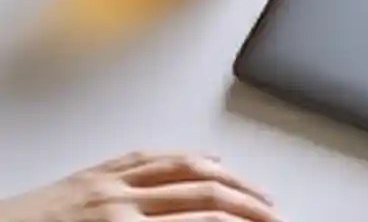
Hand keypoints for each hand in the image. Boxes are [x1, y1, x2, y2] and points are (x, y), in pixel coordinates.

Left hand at [0, 151, 277, 221]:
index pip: (204, 220)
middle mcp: (120, 200)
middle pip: (204, 190)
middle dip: (247, 202)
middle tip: (274, 214)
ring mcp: (105, 182)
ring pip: (183, 165)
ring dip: (227, 176)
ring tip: (253, 189)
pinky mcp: (91, 174)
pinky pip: (148, 156)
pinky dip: (184, 156)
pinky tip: (204, 159)